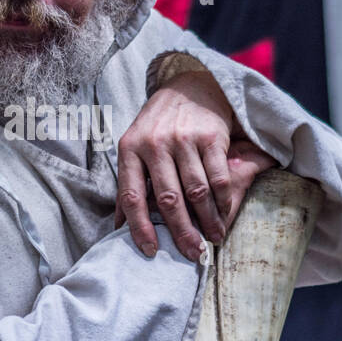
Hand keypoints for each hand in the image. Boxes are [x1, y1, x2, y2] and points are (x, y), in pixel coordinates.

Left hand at [114, 70, 275, 260]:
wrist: (189, 86)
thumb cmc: (157, 126)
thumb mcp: (134, 146)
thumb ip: (128, 183)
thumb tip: (118, 226)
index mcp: (129, 149)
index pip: (131, 196)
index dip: (139, 227)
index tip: (150, 251)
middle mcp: (154, 143)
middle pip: (168, 199)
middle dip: (181, 232)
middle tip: (191, 254)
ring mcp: (183, 139)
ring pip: (196, 192)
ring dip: (207, 221)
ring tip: (212, 238)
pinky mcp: (210, 136)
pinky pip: (218, 178)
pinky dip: (223, 202)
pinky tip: (223, 215)